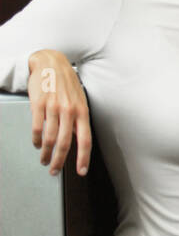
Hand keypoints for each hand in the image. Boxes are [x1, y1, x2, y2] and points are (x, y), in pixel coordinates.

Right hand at [27, 50, 91, 175]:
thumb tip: (78, 139)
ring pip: (49, 138)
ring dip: (46, 153)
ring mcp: (53, 107)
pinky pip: (36, 127)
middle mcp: (69, 111)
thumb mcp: (80, 101)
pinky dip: (35, 140)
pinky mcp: (38, 104)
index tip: (81, 172)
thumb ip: (79, 120)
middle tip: (54, 171)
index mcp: (82, 112)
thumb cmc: (67, 83)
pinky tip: (36, 145)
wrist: (51, 63)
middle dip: (59, 161)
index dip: (83, 158)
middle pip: (65, 143)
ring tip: (44, 160)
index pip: (85, 140)